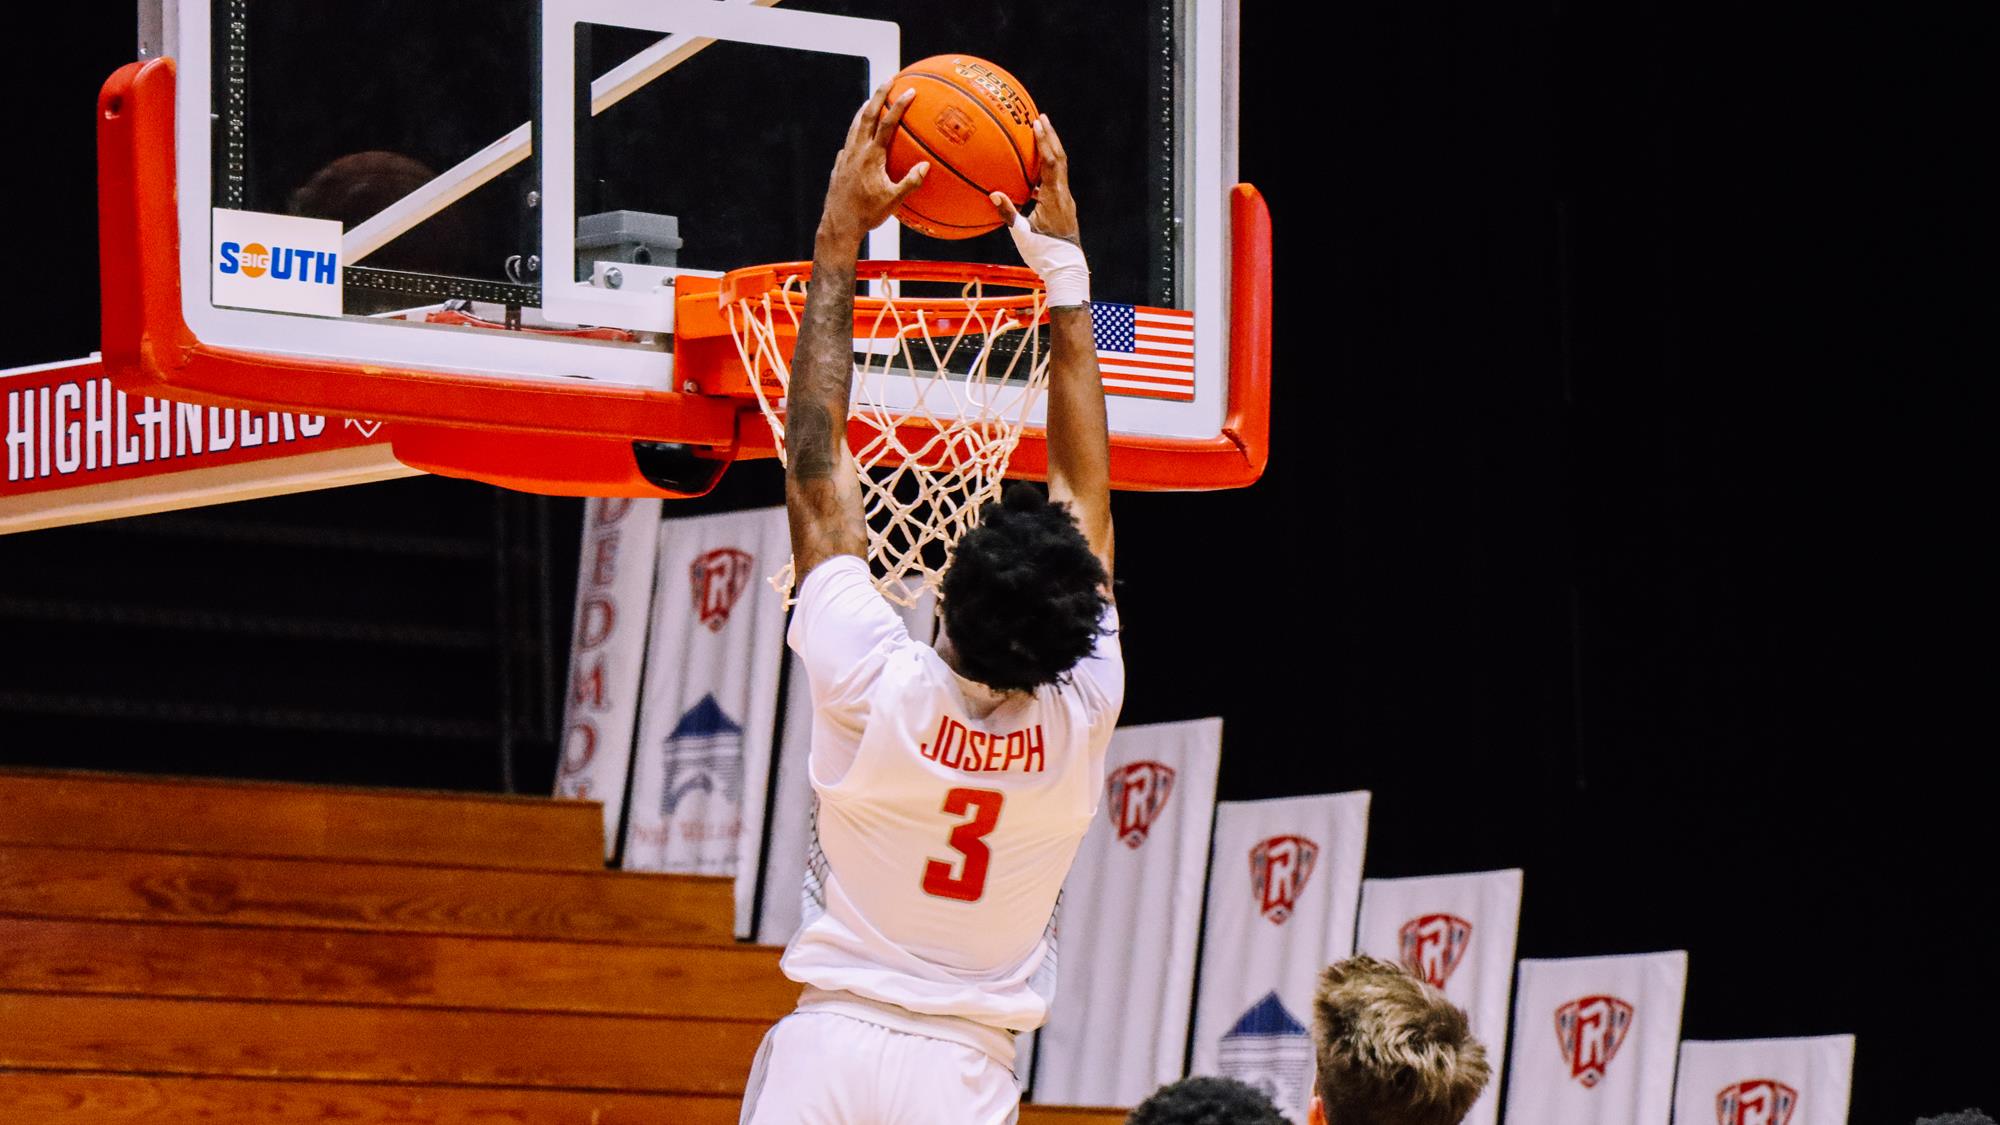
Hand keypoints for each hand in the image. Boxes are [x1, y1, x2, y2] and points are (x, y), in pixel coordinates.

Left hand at [818, 85, 928, 248]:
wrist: (838, 225)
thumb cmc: (867, 215)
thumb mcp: (894, 201)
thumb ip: (910, 182)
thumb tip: (926, 166)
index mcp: (872, 157)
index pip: (888, 124)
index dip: (899, 106)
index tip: (910, 91)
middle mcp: (856, 151)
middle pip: (868, 115)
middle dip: (879, 95)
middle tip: (889, 80)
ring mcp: (845, 157)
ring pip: (855, 126)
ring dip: (865, 110)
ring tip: (872, 100)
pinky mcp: (839, 165)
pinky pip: (849, 142)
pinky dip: (856, 132)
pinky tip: (859, 135)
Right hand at [990, 116, 1077, 244]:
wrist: (1066, 268)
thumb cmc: (1044, 254)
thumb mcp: (1023, 235)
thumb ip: (1009, 214)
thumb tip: (994, 194)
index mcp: (1054, 198)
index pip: (1051, 163)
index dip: (1044, 141)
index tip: (1037, 123)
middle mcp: (1063, 195)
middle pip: (1059, 159)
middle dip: (1051, 137)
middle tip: (1041, 118)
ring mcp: (1065, 201)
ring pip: (1059, 168)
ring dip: (1050, 150)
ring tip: (1039, 135)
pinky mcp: (1063, 207)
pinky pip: (1055, 180)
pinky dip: (1047, 168)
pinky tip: (1034, 169)